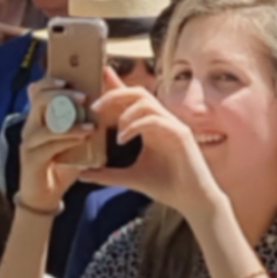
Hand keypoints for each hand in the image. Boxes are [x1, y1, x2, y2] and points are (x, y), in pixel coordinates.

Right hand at [18, 77, 94, 212]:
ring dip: (69, 121)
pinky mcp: (31, 159)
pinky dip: (66, 140)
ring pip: (43, 122)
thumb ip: (85, 123)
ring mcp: (28, 142)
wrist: (46, 196)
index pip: (37, 90)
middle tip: (84, 97)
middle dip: (62, 95)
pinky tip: (82, 139)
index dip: (50, 81)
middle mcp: (30, 126)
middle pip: (38, 99)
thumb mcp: (75, 141)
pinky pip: (48, 145)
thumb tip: (105, 104)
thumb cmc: (61, 165)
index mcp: (39, 118)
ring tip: (90, 124)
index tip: (69, 79)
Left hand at [79, 68, 224, 219]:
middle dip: (114, 94)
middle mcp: (162, 121)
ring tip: (114, 131)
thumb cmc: (168, 187)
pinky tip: (123, 140)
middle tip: (95, 107)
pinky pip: (154, 119)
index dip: (116, 85)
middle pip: (138, 92)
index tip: (98, 77)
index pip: (132, 99)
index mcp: (151, 126)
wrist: (193, 201)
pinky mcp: (181, 134)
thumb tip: (83, 173)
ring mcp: (173, 125)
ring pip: (146, 102)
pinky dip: (135, 126)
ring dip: (125, 112)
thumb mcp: (131, 178)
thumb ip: (108, 174)